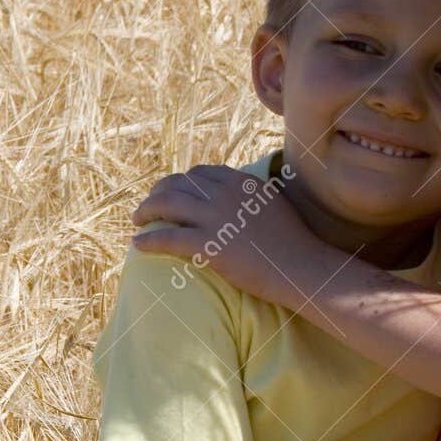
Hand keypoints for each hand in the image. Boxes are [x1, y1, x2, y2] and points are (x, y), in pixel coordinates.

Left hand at [130, 163, 320, 306]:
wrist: (302, 267)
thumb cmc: (295, 243)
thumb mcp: (274, 204)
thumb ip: (252, 195)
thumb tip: (241, 195)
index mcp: (241, 181)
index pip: (200, 173)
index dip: (181, 181)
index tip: (172, 191)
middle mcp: (225, 193)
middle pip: (178, 183)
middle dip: (158, 192)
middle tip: (148, 206)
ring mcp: (216, 217)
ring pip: (167, 204)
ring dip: (146, 211)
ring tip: (137, 220)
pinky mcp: (208, 244)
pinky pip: (167, 237)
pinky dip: (149, 240)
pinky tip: (137, 245)